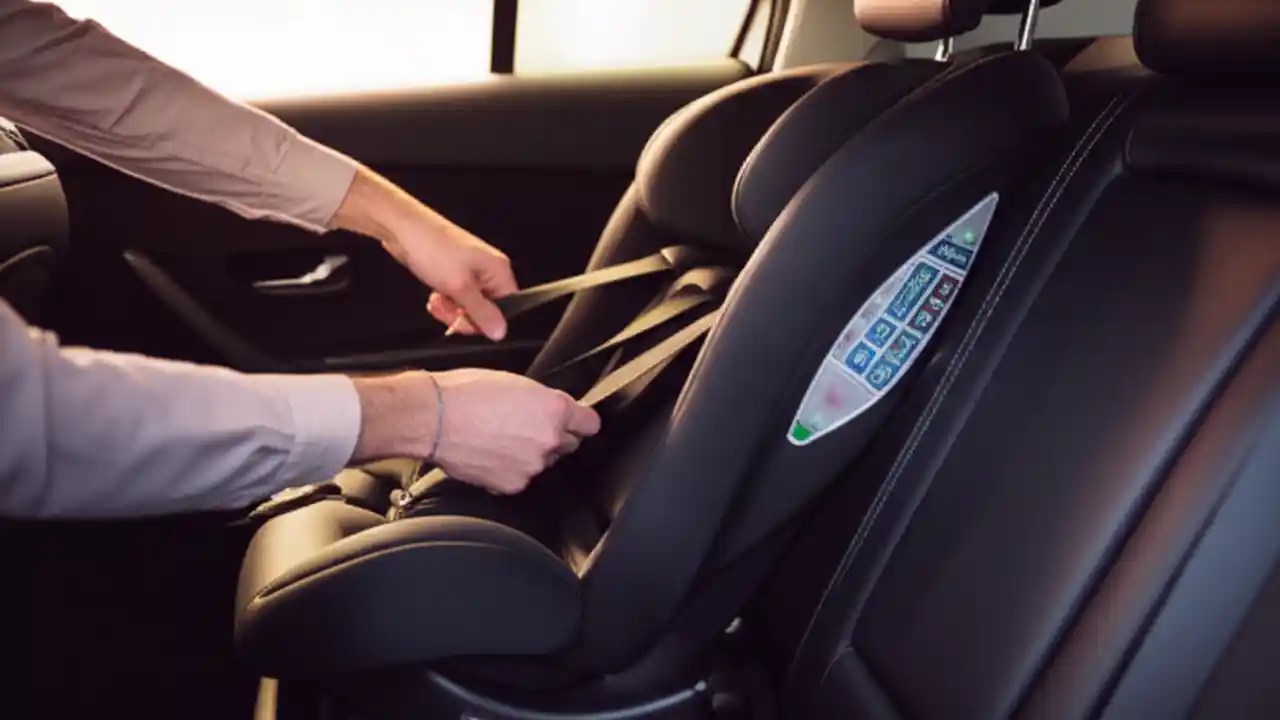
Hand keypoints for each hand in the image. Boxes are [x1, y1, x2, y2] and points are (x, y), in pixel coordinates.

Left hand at [331, 166, 516, 340]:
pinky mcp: (454, 271)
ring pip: (468, 305)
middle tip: (447, 310)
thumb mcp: (460, 288)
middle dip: (464, 315)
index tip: (465, 322)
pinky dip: (445, 301)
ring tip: (436, 301)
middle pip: (487, 308)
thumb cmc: (434, 250)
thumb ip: (482, 312)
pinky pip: (456, 295)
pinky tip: (433, 297)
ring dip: (451, 310)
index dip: (486, 321)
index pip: (507, 308)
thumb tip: (501, 332)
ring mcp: (470, 270)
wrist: (402, 228)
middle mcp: (488, 270)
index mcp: (498, 270)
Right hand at [350, 370, 600, 494]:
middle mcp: (549, 439)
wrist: (431, 417)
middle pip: (568, 444)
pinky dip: (508, 470)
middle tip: (524, 426)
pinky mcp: (512, 484)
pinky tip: (488, 453)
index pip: (590, 423)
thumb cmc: (464, 392)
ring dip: (528, 453)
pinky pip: (519, 477)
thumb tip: (549, 412)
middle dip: (553, 436)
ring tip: (498, 438)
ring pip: (542, 462)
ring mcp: (532, 465)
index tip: (576, 422)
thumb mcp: (514, 383)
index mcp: (554, 409)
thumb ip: (541, 401)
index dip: (580, 421)